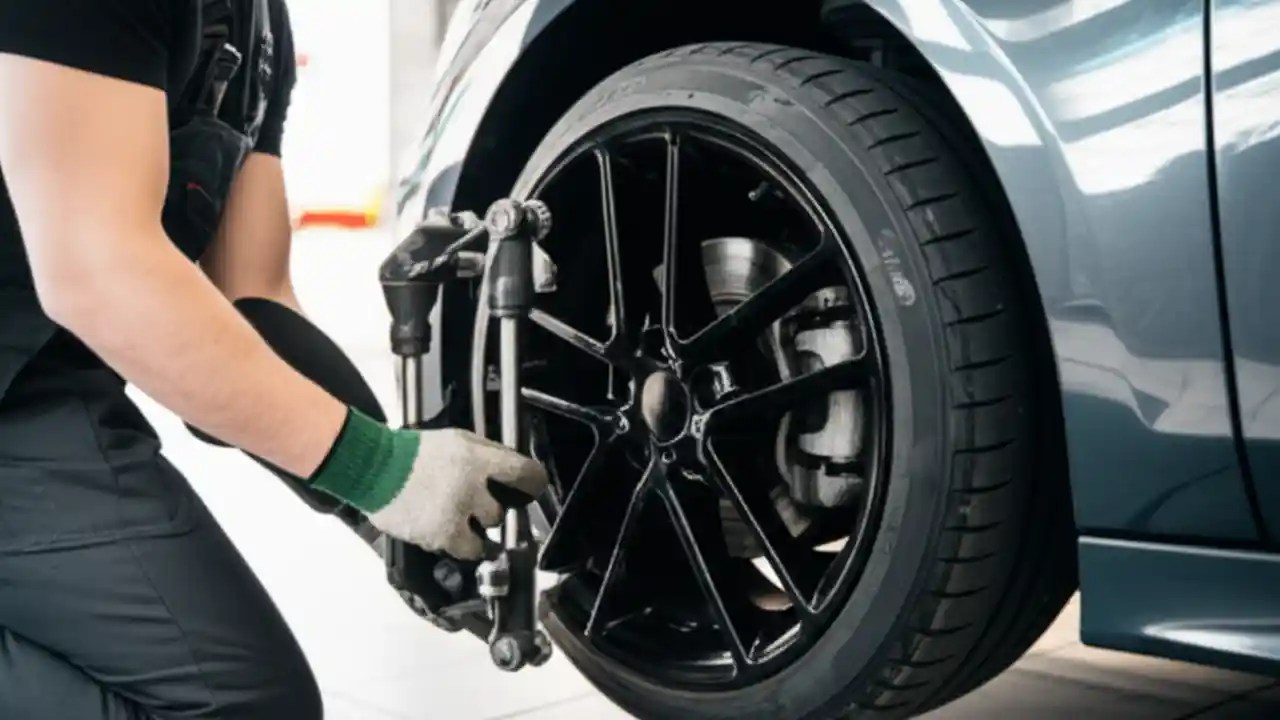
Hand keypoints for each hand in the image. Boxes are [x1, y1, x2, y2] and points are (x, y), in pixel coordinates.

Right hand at [366, 428, 548, 559]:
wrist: (374, 469)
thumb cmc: (414, 451)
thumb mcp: (456, 440)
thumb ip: (485, 454)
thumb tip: (512, 469)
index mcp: (478, 459)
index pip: (523, 473)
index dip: (534, 482)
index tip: (535, 488)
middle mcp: (472, 488)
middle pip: (500, 510)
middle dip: (488, 508)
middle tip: (474, 503)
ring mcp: (457, 514)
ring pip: (485, 533)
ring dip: (475, 528)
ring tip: (457, 518)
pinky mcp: (441, 536)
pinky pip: (466, 550)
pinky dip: (460, 544)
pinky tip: (448, 531)